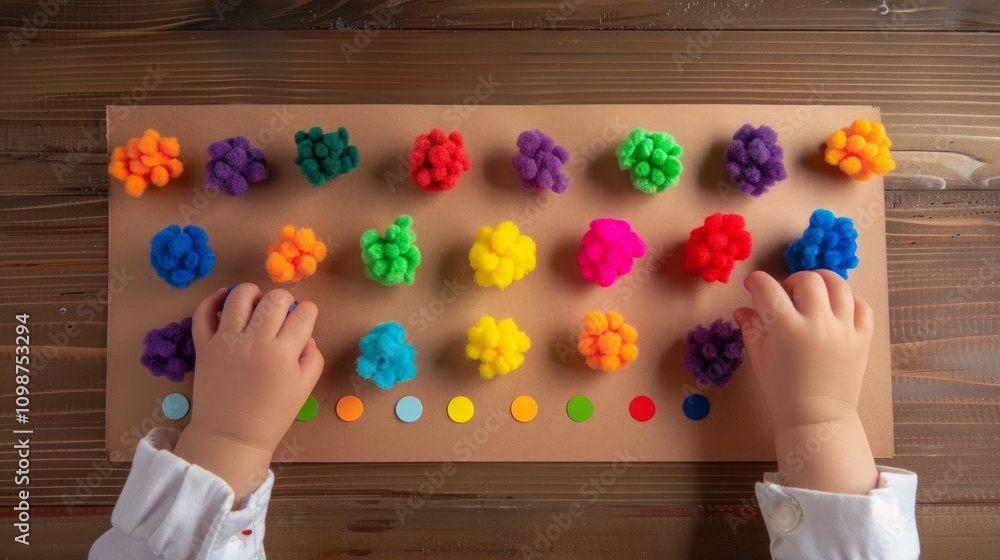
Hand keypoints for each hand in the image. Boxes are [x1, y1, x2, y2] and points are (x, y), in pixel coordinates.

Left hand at [173, 284, 324, 503]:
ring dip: (252, 292)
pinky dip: (213, 300)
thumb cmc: (271, 415)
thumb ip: (313, 357)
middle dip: (284, 299)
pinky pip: (204, 313)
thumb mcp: (304, 389)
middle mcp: (256, 341)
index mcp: (284, 353)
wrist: (231, 436)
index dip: (308, 311)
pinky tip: (225, 297)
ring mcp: (226, 341)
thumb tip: (305, 335)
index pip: (303, 315)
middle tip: (282, 311)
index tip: (305, 316)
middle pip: (275, 300)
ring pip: (240, 298)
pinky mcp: (204, 345)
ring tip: (256, 300)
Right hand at [733, 270, 877, 493]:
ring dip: (822, 282)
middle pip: (807, 279)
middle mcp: (818, 323)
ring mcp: (844, 330)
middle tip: (785, 294)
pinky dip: (849, 300)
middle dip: (791, 280)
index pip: (768, 289)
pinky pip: (862, 306)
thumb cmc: (782, 391)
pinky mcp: (863, 339)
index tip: (753, 284)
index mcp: (787, 329)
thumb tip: (743, 309)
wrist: (816, 419)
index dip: (756, 281)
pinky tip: (836, 308)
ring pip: (839, 286)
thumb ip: (751, 328)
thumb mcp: (759, 359)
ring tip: (813, 293)